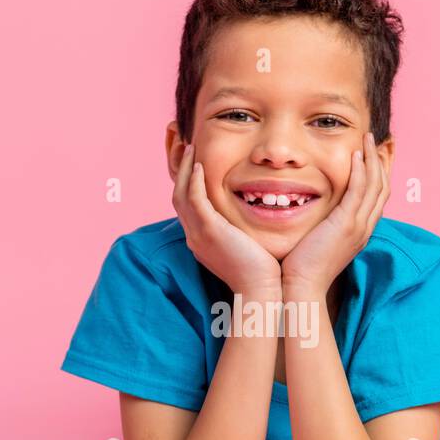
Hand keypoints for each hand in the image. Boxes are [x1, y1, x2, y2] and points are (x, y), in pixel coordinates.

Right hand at [172, 144, 280, 295]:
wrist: (261, 291)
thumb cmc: (261, 273)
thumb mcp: (245, 247)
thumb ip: (241, 231)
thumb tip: (251, 219)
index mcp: (202, 240)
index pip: (187, 206)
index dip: (188, 183)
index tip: (196, 163)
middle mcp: (195, 236)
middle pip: (177, 196)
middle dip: (181, 171)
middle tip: (186, 148)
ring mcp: (199, 234)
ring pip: (181, 194)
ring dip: (186, 169)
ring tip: (191, 148)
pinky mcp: (209, 231)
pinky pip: (194, 199)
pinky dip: (195, 180)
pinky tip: (202, 165)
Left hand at [281, 131, 387, 291]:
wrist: (302, 288)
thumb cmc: (302, 269)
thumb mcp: (318, 243)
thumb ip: (322, 226)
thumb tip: (314, 215)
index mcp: (359, 232)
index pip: (376, 198)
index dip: (377, 174)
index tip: (372, 155)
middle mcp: (364, 228)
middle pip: (383, 188)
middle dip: (381, 162)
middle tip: (375, 141)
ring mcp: (358, 226)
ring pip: (376, 185)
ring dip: (373, 159)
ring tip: (368, 139)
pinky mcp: (346, 224)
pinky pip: (360, 191)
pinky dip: (361, 170)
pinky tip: (357, 154)